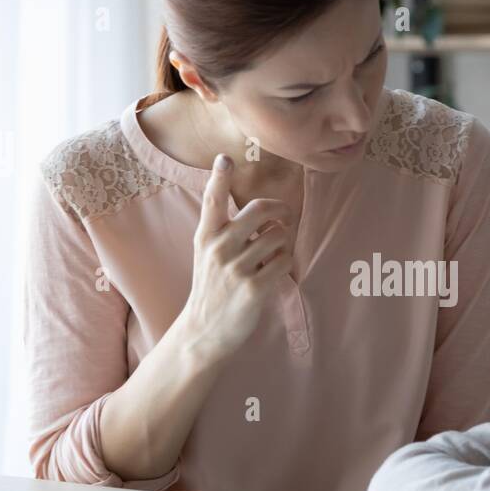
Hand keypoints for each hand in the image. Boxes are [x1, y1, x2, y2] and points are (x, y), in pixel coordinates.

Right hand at [173, 154, 294, 363]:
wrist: (204, 331)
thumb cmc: (211, 286)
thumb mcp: (206, 253)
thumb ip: (222, 228)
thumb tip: (259, 206)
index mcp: (206, 236)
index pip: (212, 200)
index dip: (219, 177)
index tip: (224, 159)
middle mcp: (219, 248)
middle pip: (260, 209)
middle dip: (279, 209)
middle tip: (284, 216)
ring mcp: (236, 268)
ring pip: (278, 236)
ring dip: (283, 243)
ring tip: (274, 254)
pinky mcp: (254, 288)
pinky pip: (284, 261)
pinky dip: (285, 263)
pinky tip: (276, 271)